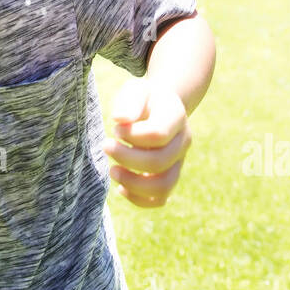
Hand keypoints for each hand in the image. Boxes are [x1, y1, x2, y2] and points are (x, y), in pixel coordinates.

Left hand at [102, 78, 191, 207]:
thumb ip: (130, 101)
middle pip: (159, 162)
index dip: (132, 135)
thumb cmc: (143, 100)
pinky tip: (121, 187)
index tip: (115, 128)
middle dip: (127, 158)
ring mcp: (178, 162)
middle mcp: (183, 142)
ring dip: (133, 183)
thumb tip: (119, 119)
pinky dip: (139, 199)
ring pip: (163, 186)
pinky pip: (160, 199)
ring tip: (112, 171)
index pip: (158, 134)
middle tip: (106, 146)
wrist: (158, 109)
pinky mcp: (170, 177)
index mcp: (176, 117)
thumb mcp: (136, 90)